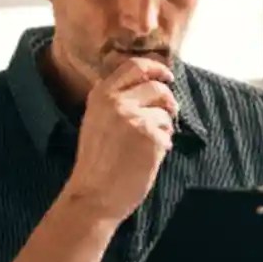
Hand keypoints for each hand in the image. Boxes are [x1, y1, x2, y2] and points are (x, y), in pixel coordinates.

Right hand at [61, 58, 178, 222]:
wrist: (94, 195)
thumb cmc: (96, 163)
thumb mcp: (96, 121)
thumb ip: (115, 101)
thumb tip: (150, 86)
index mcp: (101, 96)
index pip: (134, 66)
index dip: (155, 68)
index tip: (166, 76)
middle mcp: (117, 102)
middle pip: (157, 86)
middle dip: (168, 100)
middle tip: (169, 112)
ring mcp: (134, 119)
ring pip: (166, 112)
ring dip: (165, 127)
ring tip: (148, 145)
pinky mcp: (151, 137)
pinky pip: (169, 134)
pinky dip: (164, 145)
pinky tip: (149, 158)